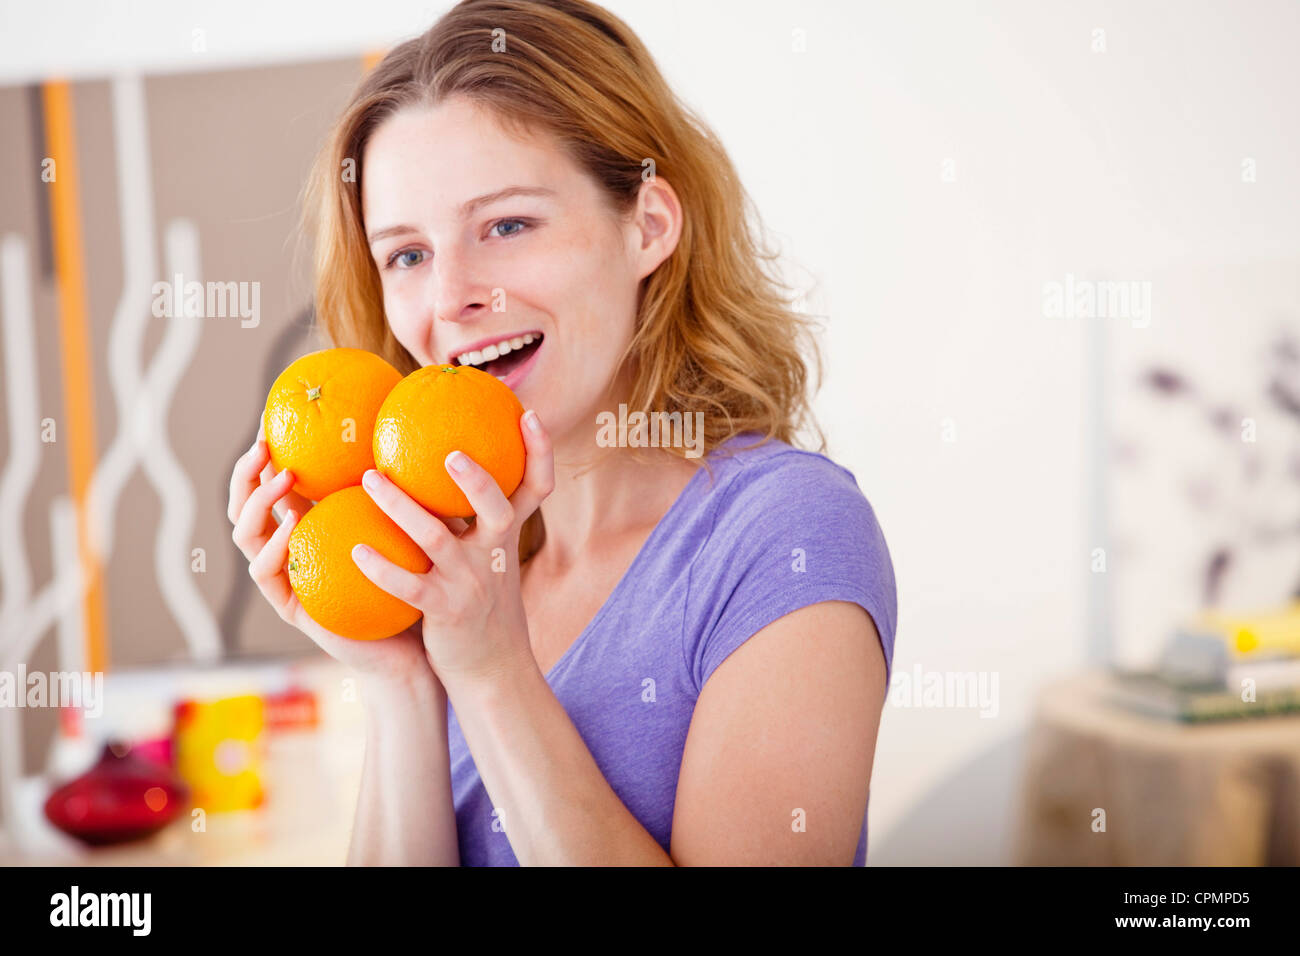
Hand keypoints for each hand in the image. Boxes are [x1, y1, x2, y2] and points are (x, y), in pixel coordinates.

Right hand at [226, 419, 457, 685]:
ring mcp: (288, 579)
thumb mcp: (410, 526)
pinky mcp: (294, 608)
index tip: (277, 419)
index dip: (267, 453)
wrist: (418, 648)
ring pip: (244, 535)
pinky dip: (272, 547)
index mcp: (314, 526)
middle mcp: (292, 550)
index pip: (274, 483)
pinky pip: (266, 575)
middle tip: (265, 443)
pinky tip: (291, 525)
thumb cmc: (420, 581)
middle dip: (247, 471)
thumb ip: (404, 489)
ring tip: (283, 477)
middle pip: (246, 504)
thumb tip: (426, 432)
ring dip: (258, 502)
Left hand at [352, 409, 554, 688]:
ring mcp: (471, 584)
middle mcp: (496, 555)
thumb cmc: (484, 605)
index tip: (527, 414)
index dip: (541, 451)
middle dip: (476, 479)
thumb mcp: (492, 558)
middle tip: (448, 451)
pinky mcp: (445, 612)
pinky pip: (408, 586)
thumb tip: (445, 471)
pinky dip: (382, 568)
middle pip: (497, 508)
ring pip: (435, 538)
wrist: (493, 669)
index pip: (538, 487)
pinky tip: (355, 550)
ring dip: (400, 506)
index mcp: (508, 537)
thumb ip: (475, 520)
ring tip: (369, 479)